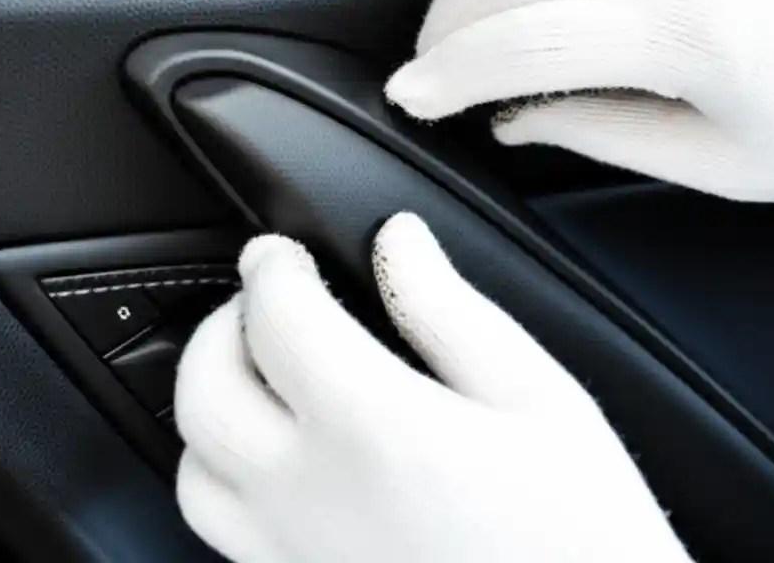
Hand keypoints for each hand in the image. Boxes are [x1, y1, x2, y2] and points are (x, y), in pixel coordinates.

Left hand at [173, 213, 691, 562]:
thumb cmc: (580, 539)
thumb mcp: (541, 404)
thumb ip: (452, 313)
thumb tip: (399, 241)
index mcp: (372, 428)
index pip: (276, 318)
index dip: (270, 267)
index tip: (280, 253)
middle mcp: (309, 495)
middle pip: (203, 389)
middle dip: (221, 326)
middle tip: (265, 304)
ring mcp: (290, 554)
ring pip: (193, 467)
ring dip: (212, 407)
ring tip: (264, 382)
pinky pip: (221, 530)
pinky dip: (228, 477)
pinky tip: (282, 463)